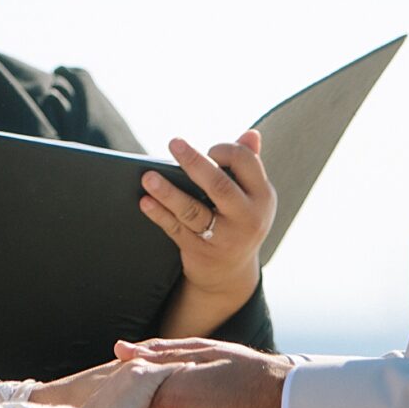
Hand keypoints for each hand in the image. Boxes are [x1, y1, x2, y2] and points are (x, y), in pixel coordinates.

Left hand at [116, 336, 292, 407]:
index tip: (151, 376)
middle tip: (188, 385)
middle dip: (159, 399)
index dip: (140, 383)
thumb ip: (157, 352)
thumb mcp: (204, 351)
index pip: (133, 393)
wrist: (287, 407)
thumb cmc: (247, 370)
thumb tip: (119, 350)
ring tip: (207, 398)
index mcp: (172, 394)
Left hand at [139, 130, 277, 334]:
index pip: (246, 163)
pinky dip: (159, 215)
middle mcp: (247, 217)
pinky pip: (176, 229)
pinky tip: (145, 202)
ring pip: (193, 211)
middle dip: (195, 162)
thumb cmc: (238, 220)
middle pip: (219, 186)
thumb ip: (248, 165)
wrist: (231, 273)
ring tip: (148, 177)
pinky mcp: (200, 252)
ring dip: (168, 193)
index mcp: (263, 196)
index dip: (225, 150)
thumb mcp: (251, 196)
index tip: (208, 148)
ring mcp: (223, 237)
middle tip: (174, 144)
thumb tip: (251, 134)